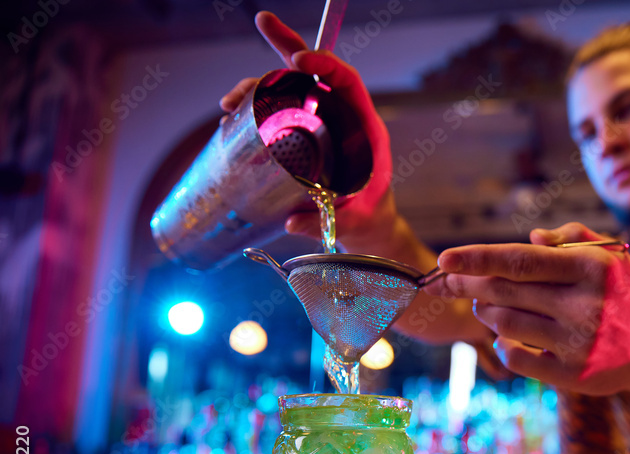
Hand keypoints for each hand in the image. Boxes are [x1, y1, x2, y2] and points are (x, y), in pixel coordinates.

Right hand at [219, 11, 397, 246]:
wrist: (369, 226)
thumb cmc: (369, 218)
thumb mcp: (354, 222)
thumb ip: (327, 223)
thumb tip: (292, 224)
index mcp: (363, 129)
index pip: (347, 82)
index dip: (325, 64)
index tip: (298, 61)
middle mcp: (341, 120)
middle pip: (314, 75)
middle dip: (287, 46)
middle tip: (263, 21)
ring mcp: (319, 127)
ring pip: (289, 92)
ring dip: (258, 86)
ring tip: (229, 102)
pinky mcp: (301, 139)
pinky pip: (277, 113)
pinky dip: (253, 109)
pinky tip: (231, 118)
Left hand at [427, 223, 629, 394]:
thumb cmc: (621, 293)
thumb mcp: (610, 255)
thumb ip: (572, 238)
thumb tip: (531, 238)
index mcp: (590, 269)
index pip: (519, 260)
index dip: (476, 259)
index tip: (443, 260)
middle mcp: (584, 305)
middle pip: (504, 292)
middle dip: (468, 285)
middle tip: (450, 282)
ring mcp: (577, 342)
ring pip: (505, 324)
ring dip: (486, 314)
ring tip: (487, 307)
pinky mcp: (571, 374)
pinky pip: (516, 358)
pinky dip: (503, 345)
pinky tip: (507, 337)